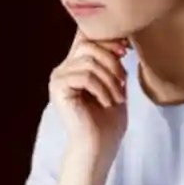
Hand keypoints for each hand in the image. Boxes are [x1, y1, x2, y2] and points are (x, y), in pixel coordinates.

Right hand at [49, 33, 129, 172]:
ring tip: (116, 98)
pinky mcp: (58, 88)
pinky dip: (101, 88)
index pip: (86, 37)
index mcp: (75, 66)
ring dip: (109, 79)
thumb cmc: (108, 122)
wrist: (98, 148)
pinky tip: (106, 102)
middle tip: (122, 83)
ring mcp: (58, 78)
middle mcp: (63, 69)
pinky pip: (84, 76)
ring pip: (88, 61)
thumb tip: (120, 41)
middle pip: (88, 44)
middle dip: (111, 61)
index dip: (107, 38)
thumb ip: (113, 63)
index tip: (125, 50)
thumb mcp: (115, 85)